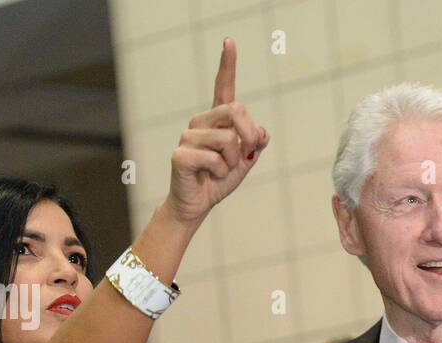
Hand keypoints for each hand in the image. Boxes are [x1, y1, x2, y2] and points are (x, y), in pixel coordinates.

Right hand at [163, 37, 269, 225]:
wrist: (198, 203)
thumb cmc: (218, 179)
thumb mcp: (245, 160)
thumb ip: (255, 143)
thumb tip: (261, 133)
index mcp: (217, 120)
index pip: (223, 88)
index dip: (227, 64)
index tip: (229, 41)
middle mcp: (201, 121)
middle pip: (236, 111)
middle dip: (249, 136)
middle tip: (245, 156)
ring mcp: (188, 135)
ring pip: (228, 140)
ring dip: (232, 162)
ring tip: (219, 170)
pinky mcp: (181, 153)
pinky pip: (214, 159)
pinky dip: (219, 173)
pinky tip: (207, 175)